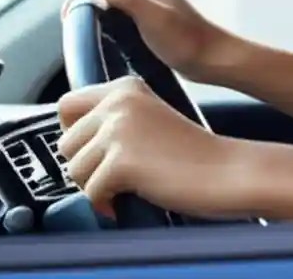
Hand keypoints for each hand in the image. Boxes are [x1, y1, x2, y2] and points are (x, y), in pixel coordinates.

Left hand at [56, 76, 246, 217]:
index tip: (95, 149)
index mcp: (125, 88)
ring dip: (95, 185)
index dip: (75, 133)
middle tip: (115, 176)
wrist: (228, 171)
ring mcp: (119, 130)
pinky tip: (129, 200)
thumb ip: (117, 120)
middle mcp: (119, 102)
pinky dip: (107, 204)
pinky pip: (91, 192)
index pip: (67, 105)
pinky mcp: (121, 162)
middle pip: (65, 142)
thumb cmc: (195, 154)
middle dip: (86, 165)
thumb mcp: (151, 120)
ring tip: (125, 186)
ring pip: (74, 169)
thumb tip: (72, 141)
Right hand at [62, 0, 229, 80]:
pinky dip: (104, 21)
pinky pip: (114, 10)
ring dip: (91, 15)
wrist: (209, 57)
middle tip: (72, 33)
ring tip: (82, 36)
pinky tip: (101, 37)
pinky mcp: (145, 8)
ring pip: (104, 0)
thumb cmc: (184, 40)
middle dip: (82, 6)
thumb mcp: (152, 18)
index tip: (67, 24)